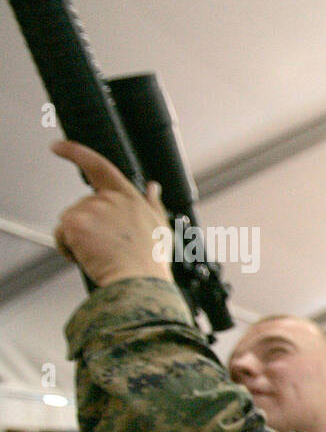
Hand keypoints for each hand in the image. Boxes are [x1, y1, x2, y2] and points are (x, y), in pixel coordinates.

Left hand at [50, 140, 171, 286]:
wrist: (140, 283)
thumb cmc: (150, 262)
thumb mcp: (160, 227)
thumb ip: (153, 202)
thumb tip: (154, 187)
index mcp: (129, 197)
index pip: (99, 166)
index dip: (76, 152)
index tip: (59, 147)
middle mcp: (109, 199)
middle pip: (82, 208)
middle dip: (87, 228)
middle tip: (107, 248)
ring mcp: (91, 209)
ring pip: (70, 223)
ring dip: (79, 240)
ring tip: (102, 255)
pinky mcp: (75, 223)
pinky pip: (61, 236)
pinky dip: (69, 250)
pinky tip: (89, 258)